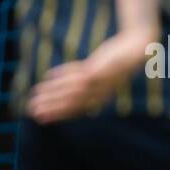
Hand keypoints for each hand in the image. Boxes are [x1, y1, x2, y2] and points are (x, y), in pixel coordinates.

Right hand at [26, 28, 152, 122]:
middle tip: (33, 112)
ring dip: (52, 94)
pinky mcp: (98, 68)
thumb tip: (60, 81)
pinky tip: (49, 76)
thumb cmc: (118, 62)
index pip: (76, 108)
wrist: (136, 50)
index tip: (42, 119)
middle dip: (51, 107)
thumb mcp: (100, 73)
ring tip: (35, 96)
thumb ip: (81, 77)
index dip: (58, 114)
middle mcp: (99, 91)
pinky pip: (77, 73)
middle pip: (71, 102)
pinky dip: (63, 74)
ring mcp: (98, 80)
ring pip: (71, 90)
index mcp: (100, 95)